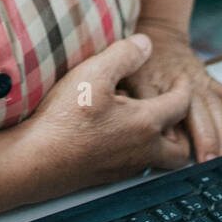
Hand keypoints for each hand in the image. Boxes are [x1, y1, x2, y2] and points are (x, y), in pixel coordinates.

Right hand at [16, 34, 192, 201]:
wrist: (36, 161)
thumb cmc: (65, 119)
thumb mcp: (94, 74)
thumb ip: (124, 55)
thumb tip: (146, 44)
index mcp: (146, 124)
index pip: (180, 105)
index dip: (184, 89)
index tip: (182, 80)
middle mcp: (142, 151)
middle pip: (180, 148)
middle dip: (183, 130)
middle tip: (173, 112)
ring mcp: (125, 168)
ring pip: (158, 159)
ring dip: (159, 142)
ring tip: (143, 119)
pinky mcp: (107, 177)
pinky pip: (135, 165)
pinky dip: (136, 149)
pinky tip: (114, 133)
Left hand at [121, 20, 221, 162]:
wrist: (160, 39)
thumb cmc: (142, 66)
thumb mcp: (130, 81)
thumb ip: (140, 104)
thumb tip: (159, 133)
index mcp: (155, 81)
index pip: (164, 106)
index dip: (171, 128)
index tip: (178, 149)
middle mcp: (181, 80)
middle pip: (197, 108)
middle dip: (206, 136)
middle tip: (210, 160)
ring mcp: (199, 80)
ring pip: (217, 105)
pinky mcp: (212, 81)